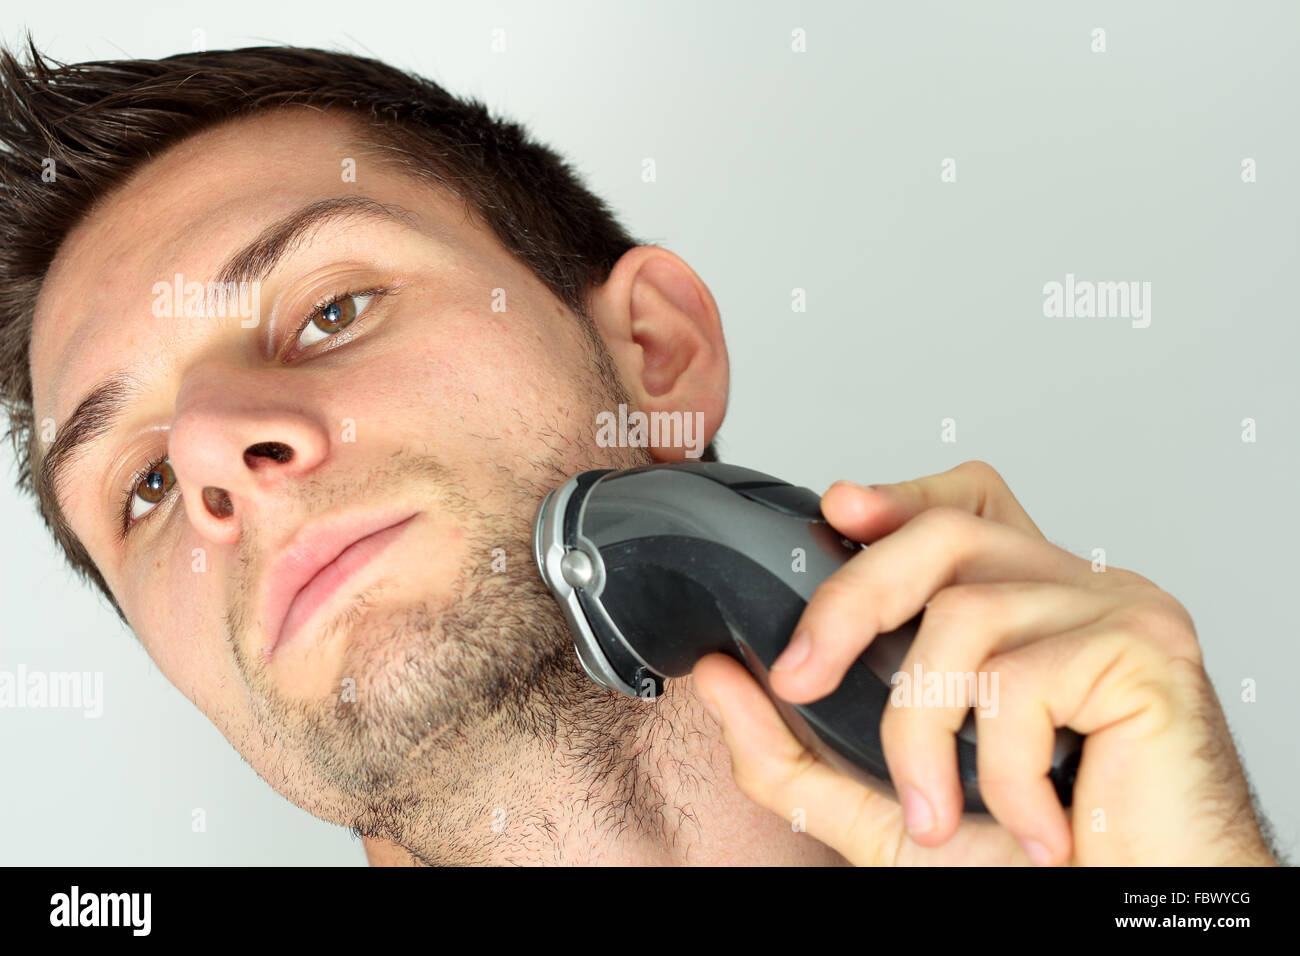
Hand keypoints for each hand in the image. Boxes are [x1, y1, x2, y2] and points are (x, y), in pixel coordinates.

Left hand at [692, 461, 1276, 864]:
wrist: (1135, 922)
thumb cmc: (1028, 869)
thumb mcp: (882, 806)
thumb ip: (794, 751)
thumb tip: (716, 676)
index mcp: (1025, 609)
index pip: (966, 507)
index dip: (900, 497)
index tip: (835, 509)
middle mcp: (1075, 592)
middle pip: (945, 535)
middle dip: (850, 603)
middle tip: (800, 682)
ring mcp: (1118, 613)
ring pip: (966, 618)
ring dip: (921, 732)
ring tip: (936, 811)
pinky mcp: (1149, 651)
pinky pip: (1024, 682)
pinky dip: (1000, 772)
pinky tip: (1033, 826)